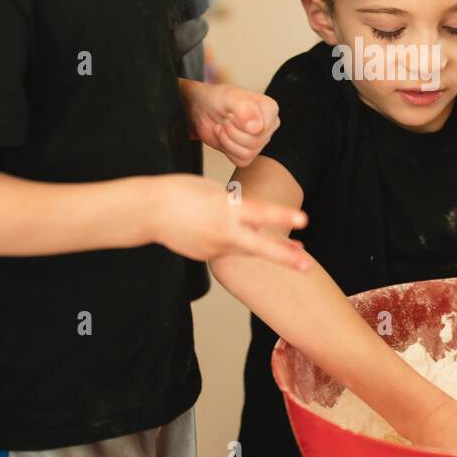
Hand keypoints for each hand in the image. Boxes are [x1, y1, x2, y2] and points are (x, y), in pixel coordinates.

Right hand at [147, 174, 310, 265]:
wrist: (148, 212)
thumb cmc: (178, 192)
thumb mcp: (212, 191)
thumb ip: (234, 204)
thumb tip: (248, 215)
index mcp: (224, 209)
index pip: (260, 212)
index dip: (283, 216)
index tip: (304, 220)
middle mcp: (222, 231)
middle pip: (259, 246)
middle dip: (285, 257)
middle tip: (308, 265)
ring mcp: (214, 247)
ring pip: (249, 249)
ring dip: (274, 251)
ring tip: (300, 253)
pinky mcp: (206, 255)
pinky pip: (229, 249)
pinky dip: (240, 244)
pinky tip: (235, 235)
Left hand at [181, 81, 279, 166]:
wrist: (204, 109)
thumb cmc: (218, 99)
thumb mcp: (229, 97)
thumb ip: (245, 109)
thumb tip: (257, 128)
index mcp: (269, 109)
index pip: (262, 128)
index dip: (241, 124)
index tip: (232, 113)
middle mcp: (267, 126)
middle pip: (255, 142)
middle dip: (232, 132)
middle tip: (226, 119)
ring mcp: (259, 141)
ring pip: (248, 153)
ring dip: (228, 140)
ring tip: (223, 127)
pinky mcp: (248, 153)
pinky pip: (241, 161)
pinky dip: (228, 149)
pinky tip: (224, 137)